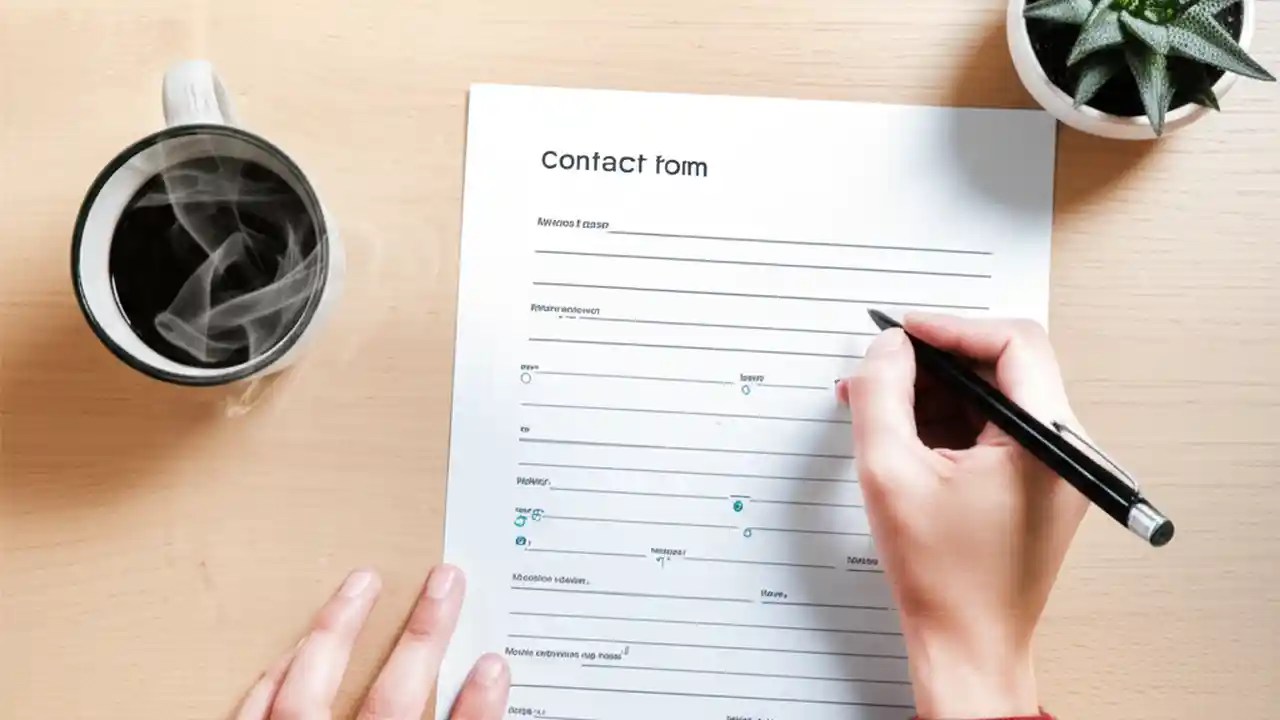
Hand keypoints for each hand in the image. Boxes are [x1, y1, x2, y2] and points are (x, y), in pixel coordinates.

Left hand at [235, 564, 507, 719]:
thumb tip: (479, 682)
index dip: (478, 704)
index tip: (494, 664)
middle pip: (391, 703)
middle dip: (422, 637)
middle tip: (444, 582)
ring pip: (305, 698)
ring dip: (336, 635)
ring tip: (358, 588)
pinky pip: (252, 718)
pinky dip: (272, 684)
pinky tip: (286, 657)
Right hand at [837, 314, 1086, 718]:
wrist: (966, 645)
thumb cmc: (943, 579)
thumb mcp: (891, 472)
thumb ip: (882, 395)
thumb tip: (888, 349)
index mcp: (1049, 443)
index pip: (1013, 344)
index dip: (951, 327)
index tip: (905, 331)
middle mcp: (1063, 449)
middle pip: (1000, 367)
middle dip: (932, 363)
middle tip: (882, 368)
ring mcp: (1051, 468)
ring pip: (989, 398)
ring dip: (932, 394)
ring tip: (877, 406)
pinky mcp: (1033, 483)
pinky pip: (988, 429)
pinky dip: (944, 423)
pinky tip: (900, 433)